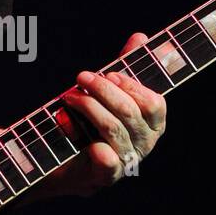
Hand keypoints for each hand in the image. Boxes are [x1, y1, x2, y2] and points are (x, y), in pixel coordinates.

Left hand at [57, 32, 166, 195]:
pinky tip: (79, 134)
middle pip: (130, 112)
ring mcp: (126, 162)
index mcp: (153, 125)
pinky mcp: (104, 177)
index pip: (155, 103)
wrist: (60, 161)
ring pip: (113, 128)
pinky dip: (96, 148)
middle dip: (103, 90)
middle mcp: (145, 145)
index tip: (110, 73)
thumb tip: (140, 37)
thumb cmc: (90, 123)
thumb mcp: (108, 93)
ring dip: (88, 106)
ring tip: (68, 96)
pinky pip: (107, 162)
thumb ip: (125, 68)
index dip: (132, 85)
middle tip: (81, 77)